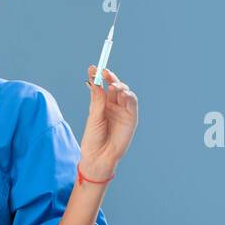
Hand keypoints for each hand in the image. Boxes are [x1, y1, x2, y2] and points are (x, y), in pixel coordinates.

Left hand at [79, 66, 137, 180]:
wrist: (99, 157)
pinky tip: (122, 92)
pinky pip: (132, 102)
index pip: (101, 86)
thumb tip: (95, 81)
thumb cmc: (93, 139)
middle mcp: (113, 105)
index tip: (92, 68)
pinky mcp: (131, 118)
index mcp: (101, 104)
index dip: (98, 76)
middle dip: (109, 77)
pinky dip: (129, 95)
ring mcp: (122, 111)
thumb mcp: (93, 116)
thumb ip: (97, 99)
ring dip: (119, 84)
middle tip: (103, 71)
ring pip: (124, 91)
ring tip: (112, 83)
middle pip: (114, 86)